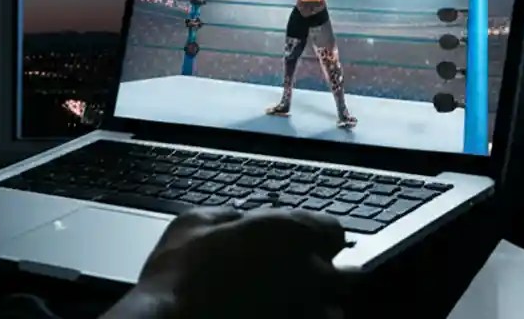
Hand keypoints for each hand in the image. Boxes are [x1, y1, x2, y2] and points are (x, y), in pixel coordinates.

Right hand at [122, 207, 348, 318]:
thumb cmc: (179, 275)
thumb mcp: (194, 222)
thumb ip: (227, 215)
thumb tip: (237, 217)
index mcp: (291, 232)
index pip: (334, 231)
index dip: (316, 237)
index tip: (302, 243)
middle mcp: (310, 271)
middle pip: (344, 274)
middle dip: (324, 275)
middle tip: (295, 278)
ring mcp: (306, 310)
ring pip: (331, 309)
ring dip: (315, 304)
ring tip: (284, 302)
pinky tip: (274, 315)